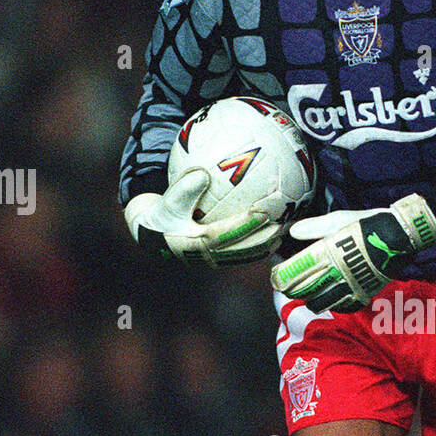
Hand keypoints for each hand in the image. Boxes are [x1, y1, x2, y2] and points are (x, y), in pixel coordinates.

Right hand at [124, 169, 282, 266]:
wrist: (152, 237)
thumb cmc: (161, 215)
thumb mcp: (167, 201)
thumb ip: (184, 189)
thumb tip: (203, 174)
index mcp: (196, 242)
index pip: (226, 233)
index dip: (246, 223)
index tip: (264, 211)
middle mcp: (207, 256)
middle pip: (242, 249)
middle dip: (264, 237)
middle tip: (283, 223)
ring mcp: (214, 261)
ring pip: (245, 256)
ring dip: (265, 245)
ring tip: (283, 232)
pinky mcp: (217, 261)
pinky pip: (242, 256)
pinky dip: (258, 248)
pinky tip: (273, 237)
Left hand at [270, 193, 435, 311]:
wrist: (399, 235)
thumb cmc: (366, 223)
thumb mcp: (339, 219)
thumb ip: (314, 227)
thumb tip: (292, 231)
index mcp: (327, 253)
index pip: (295, 272)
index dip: (281, 276)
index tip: (275, 274)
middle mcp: (336, 273)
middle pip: (303, 291)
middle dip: (291, 289)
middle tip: (286, 285)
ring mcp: (350, 286)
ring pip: (319, 303)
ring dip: (309, 299)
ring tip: (307, 293)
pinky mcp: (363, 293)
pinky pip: (342, 306)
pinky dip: (332, 305)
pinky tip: (329, 299)